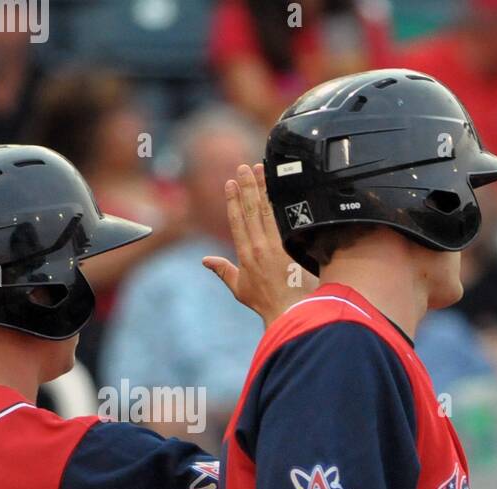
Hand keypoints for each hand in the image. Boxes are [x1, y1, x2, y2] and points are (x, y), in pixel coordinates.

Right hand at [202, 163, 318, 325]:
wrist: (290, 312)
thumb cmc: (265, 303)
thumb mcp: (239, 288)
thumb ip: (223, 270)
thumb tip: (205, 261)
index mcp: (244, 254)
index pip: (236, 221)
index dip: (232, 200)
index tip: (230, 183)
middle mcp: (258, 246)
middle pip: (251, 210)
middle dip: (247, 186)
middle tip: (245, 167)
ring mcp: (276, 246)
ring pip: (268, 211)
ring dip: (264, 188)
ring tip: (262, 170)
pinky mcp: (291, 247)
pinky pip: (286, 220)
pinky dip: (283, 204)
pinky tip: (283, 190)